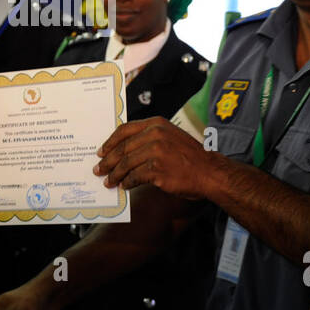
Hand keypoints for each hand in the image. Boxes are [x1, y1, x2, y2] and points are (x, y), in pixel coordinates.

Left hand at [93, 117, 217, 198]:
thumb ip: (149, 139)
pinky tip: (124, 186)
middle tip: (99, 170)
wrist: (210, 172)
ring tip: (109, 181)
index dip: (110, 142)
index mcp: (157, 124)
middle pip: (122, 148)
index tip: (101, 152)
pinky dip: (127, 183)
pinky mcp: (157, 169)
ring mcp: (156, 152)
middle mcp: (155, 135)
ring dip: (115, 175)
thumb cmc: (190, 157)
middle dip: (108, 161)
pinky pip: (135, 177)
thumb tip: (124, 152)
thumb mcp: (171, 137)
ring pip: (126, 164)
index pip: (124, 130)